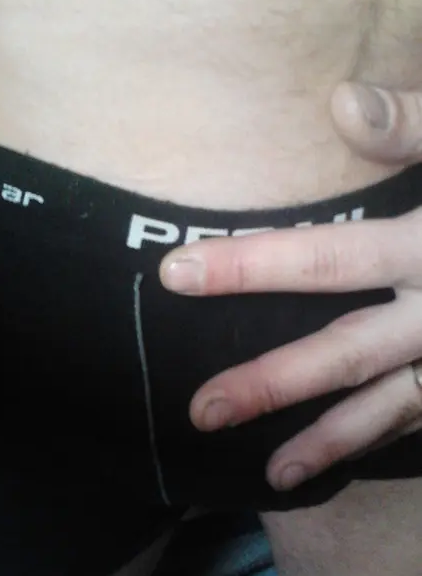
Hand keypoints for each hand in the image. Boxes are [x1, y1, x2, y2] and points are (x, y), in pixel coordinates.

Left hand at [159, 82, 421, 491]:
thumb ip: (418, 126)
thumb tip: (339, 103)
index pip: (324, 259)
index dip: (248, 267)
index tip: (177, 276)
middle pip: (344, 353)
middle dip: (271, 382)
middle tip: (202, 410)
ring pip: (387, 405)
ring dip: (327, 442)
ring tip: (269, 473)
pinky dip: (384, 437)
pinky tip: (341, 456)